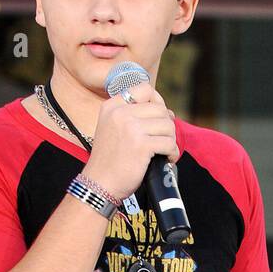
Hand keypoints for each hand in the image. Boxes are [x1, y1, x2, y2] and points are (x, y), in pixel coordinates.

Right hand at [82, 80, 179, 202]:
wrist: (99, 183)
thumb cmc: (110, 160)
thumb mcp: (113, 128)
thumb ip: (134, 116)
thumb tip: (168, 112)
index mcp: (112, 106)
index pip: (145, 89)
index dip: (158, 102)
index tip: (159, 118)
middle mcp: (120, 113)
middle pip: (160, 109)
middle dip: (167, 126)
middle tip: (163, 141)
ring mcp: (131, 128)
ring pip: (168, 125)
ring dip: (171, 140)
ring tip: (164, 151)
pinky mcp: (141, 145)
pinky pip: (169, 143)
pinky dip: (172, 153)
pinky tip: (166, 160)